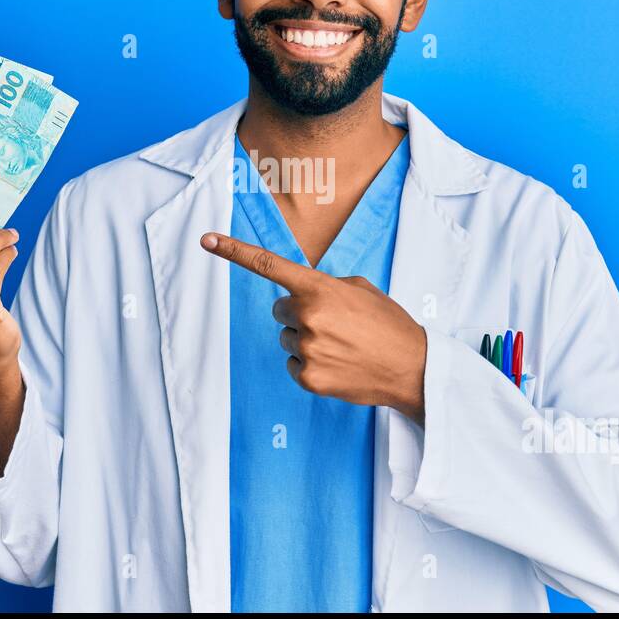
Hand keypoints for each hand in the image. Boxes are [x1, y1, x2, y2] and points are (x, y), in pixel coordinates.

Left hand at [200, 232, 426, 423]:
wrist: (412, 367)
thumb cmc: (388, 324)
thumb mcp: (361, 289)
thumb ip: (326, 286)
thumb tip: (301, 295)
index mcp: (319, 288)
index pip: (268, 265)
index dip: (234, 251)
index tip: (206, 240)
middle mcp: (308, 316)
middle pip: (279, 309)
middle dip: (300, 313)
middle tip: (333, 323)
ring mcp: (307, 349)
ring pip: (286, 338)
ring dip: (306, 339)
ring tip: (340, 346)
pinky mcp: (308, 378)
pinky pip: (293, 364)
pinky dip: (310, 365)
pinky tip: (338, 364)